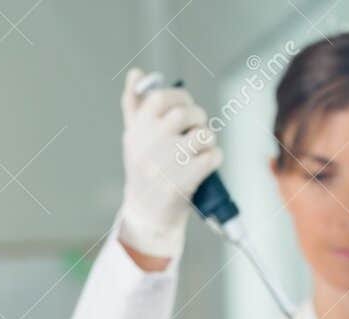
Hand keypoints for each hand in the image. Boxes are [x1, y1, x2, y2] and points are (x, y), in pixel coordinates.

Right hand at [118, 69, 221, 259]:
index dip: (180, 98)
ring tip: (201, 149)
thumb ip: (134, 105)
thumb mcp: (134, 138)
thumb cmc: (143, 172)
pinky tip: (205, 166)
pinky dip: (214, 158)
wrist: (147, 216)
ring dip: (208, 139)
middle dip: (198, 118)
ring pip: (203, 134)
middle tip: (197, 130)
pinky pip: (212, 156)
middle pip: (186, 113)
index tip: (185, 107)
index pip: (160, 98)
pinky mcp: (183, 181)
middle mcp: (149, 144)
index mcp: (137, 131)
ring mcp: (167, 163)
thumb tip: (136, 72)